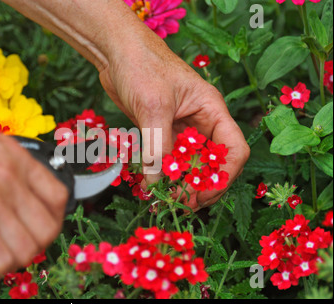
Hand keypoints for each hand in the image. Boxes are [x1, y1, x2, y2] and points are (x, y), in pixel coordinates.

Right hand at [0, 95, 68, 282]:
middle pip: (48, 229)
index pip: (59, 198)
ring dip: (15, 262)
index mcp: (18, 160)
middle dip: (36, 246)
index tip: (39, 227)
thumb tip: (13, 187)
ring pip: (28, 250)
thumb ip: (6, 166)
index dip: (53, 219)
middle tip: (18, 247)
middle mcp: (13, 181)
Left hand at [99, 39, 249, 211]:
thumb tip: (157, 185)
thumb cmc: (142, 67)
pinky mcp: (162, 133)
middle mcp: (201, 122)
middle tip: (180, 204)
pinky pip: (168, 160)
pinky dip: (163, 175)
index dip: (222, 176)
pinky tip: (153, 186)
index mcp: (212, 111)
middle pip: (212, 163)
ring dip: (180, 184)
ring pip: (189, 165)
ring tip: (165, 200)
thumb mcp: (154, 107)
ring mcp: (181, 129)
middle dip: (200, 186)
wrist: (116, 53)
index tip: (202, 194)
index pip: (233, 150)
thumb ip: (158, 148)